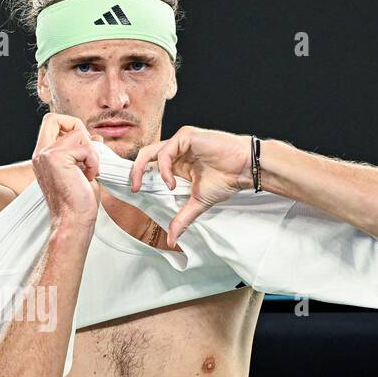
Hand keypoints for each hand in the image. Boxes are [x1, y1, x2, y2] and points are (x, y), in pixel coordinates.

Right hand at [31, 113, 104, 225]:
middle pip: (55, 118)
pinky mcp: (56, 158)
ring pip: (77, 133)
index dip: (70, 125)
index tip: (82, 148)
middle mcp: (40, 153)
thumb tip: (94, 135)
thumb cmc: (78, 201)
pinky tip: (89, 176)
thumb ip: (82, 150)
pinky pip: (85, 147)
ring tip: (88, 172)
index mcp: (43, 156)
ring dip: (91, 152)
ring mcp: (46, 155)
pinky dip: (93, 161)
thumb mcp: (81, 169)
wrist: (74, 220)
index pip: (51, 122)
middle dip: (77, 129)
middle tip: (85, 153)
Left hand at [130, 127, 252, 247]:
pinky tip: (173, 181)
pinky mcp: (186, 136)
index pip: (150, 165)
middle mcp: (176, 151)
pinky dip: (165, 168)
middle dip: (135, 171)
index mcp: (177, 164)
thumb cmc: (226, 179)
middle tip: (134, 188)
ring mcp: (180, 142)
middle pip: (145, 156)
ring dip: (152, 171)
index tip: (134, 191)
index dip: (139, 175)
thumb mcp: (197, 203)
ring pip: (151, 151)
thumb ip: (182, 219)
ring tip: (167, 187)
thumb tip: (171, 240)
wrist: (243, 169)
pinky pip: (166, 151)